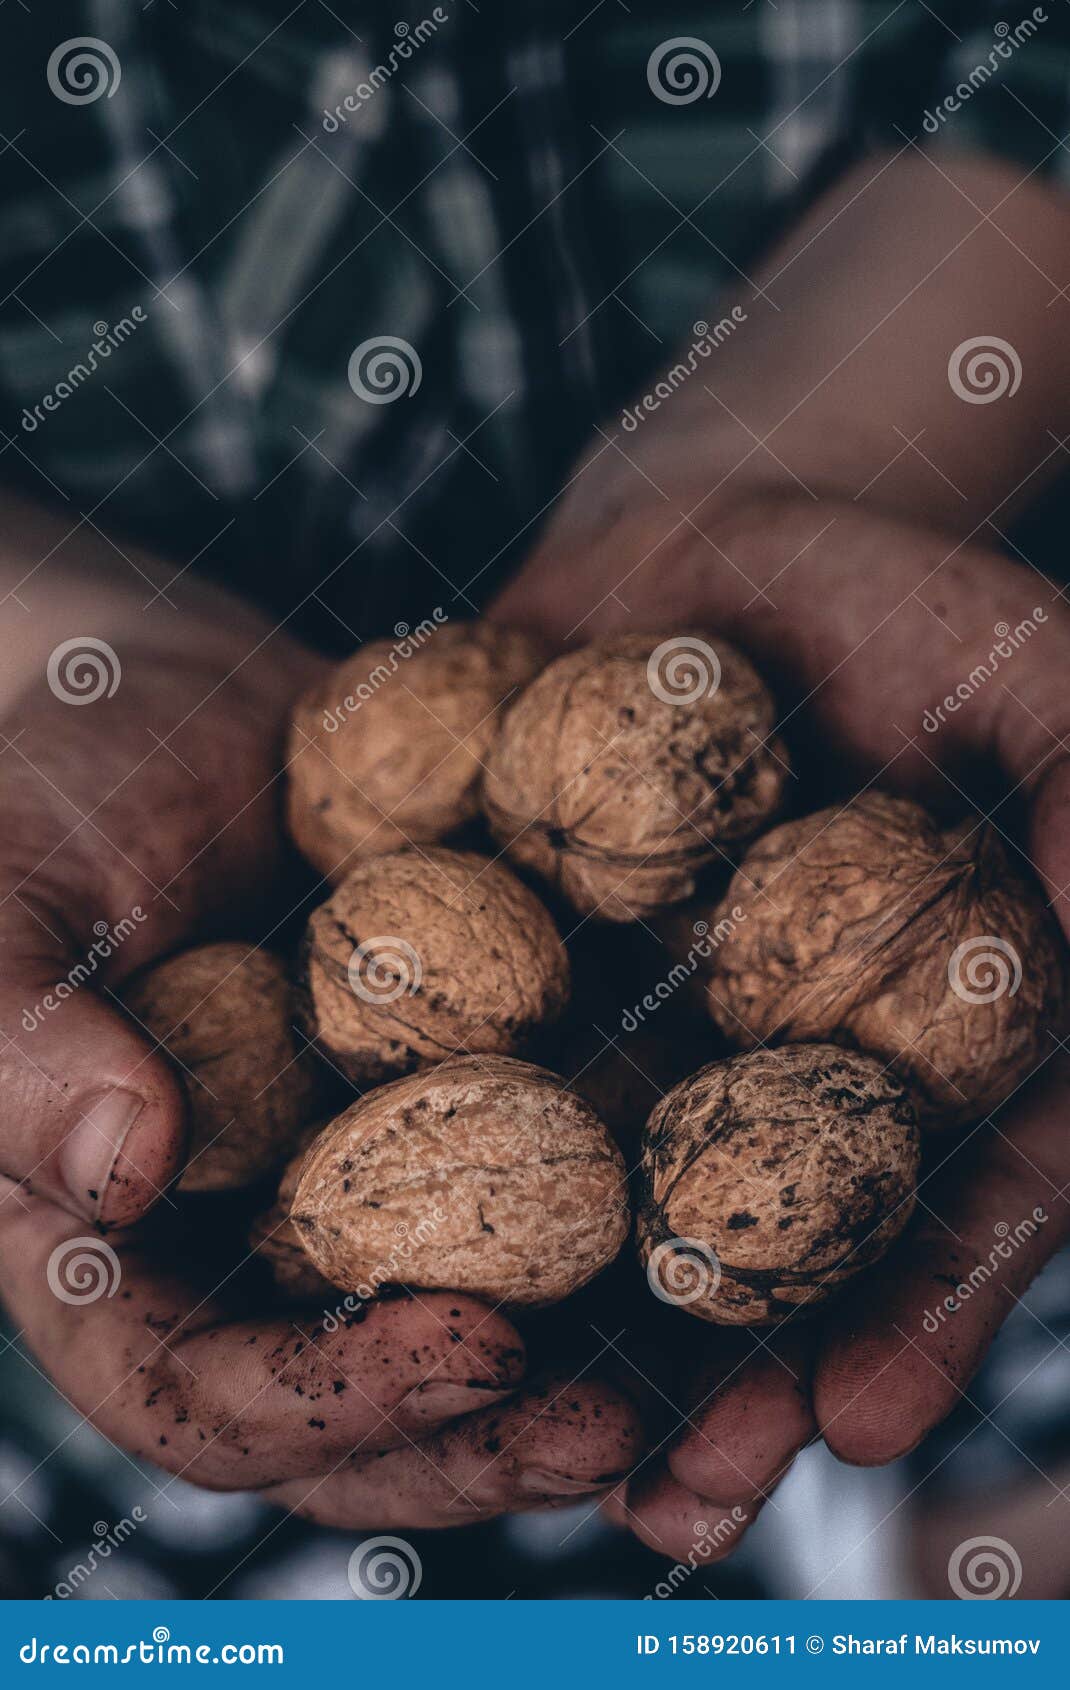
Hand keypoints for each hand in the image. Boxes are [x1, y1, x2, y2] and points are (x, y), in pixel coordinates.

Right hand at [0, 566, 637, 1527]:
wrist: (171, 702)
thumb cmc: (44, 798)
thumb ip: (18, 1051)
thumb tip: (125, 1176)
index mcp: (114, 1248)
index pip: (201, 1393)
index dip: (331, 1406)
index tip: (472, 1349)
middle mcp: (245, 1243)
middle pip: (358, 1412)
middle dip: (482, 1440)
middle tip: (610, 1424)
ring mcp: (355, 1180)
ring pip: (464, 1330)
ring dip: (576, 1372)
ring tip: (701, 1376)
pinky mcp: (454, 1097)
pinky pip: (534, 1188)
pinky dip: (620, 1230)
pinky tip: (716, 1220)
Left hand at [494, 483, 1069, 1559]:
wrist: (706, 545)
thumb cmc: (893, 606)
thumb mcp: (1026, 667)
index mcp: (924, 1050)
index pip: (944, 1202)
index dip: (918, 1311)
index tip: (864, 1414)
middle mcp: (782, 1076)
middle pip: (772, 1257)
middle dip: (730, 1389)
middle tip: (680, 1500)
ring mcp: (644, 1041)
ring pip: (617, 1213)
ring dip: (579, 1336)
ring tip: (533, 1445)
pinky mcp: (512, 984)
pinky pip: (471, 1091)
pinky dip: (433, 1177)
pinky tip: (383, 1258)